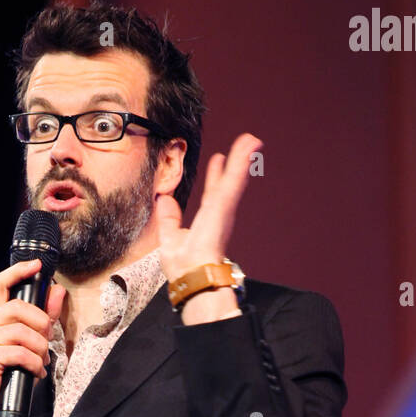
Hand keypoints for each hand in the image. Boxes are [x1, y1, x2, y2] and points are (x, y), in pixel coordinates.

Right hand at [0, 259, 65, 416]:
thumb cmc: (11, 373)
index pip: (0, 284)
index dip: (18, 271)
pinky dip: (34, 363)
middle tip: (47, 341)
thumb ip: (43, 317)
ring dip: (39, 349)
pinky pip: (20, 353)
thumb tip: (58, 291)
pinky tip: (35, 372)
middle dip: (41, 324)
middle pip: (18, 308)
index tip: (37, 265)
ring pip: (22, 332)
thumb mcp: (29, 343)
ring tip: (41, 362)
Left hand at [155, 132, 261, 282]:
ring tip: (252, 140)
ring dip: (243, 157)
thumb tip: (163, 199)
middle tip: (247, 144)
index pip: (212, 193)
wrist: (192, 277)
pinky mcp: (224, 206)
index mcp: (206, 220)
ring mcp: (222, 210)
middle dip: (236, 162)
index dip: (215, 176)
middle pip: (227, 182)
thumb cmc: (184, 268)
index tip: (218, 160)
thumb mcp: (169, 237)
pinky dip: (241, 162)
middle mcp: (217, 214)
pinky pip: (234, 179)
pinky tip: (249, 145)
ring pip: (234, 178)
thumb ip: (168, 218)